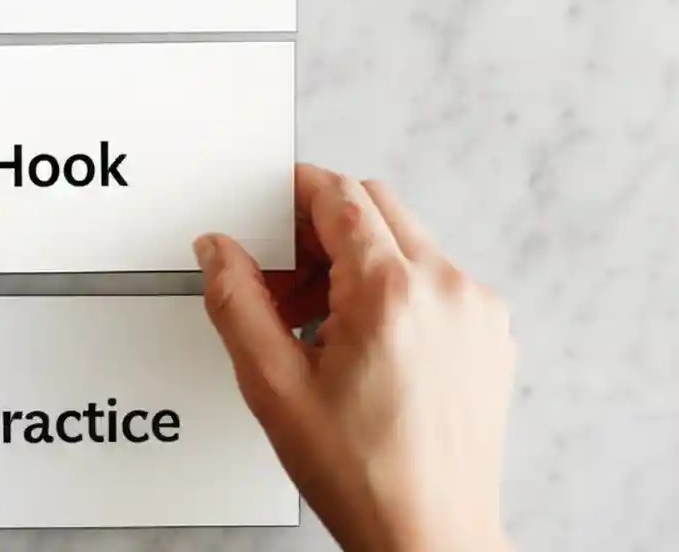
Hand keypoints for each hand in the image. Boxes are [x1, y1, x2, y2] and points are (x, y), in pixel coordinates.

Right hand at [194, 165, 514, 551]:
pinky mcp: (490, 334)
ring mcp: (477, 310)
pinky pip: (435, 278)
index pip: (339, 197)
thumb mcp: (273, 386)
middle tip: (281, 272)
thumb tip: (218, 250)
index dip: (293, 191)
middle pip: (375, 207)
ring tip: (315, 320)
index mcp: (391, 293)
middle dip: (319, 226)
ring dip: (355, 258)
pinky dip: (393, 287)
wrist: (430, 535)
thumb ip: (236, 302)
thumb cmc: (364, 476)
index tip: (267, 203)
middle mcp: (446, 289)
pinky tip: (360, 339)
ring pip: (406, 241)